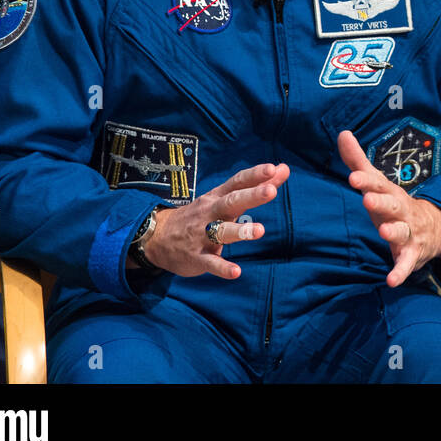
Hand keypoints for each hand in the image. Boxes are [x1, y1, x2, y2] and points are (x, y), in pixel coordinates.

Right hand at [141, 162, 289, 278]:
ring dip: (240, 231)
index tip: (273, 168)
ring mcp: (202, 235)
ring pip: (221, 231)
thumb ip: (256, 186)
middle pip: (231, 202)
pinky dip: (222, 267)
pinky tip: (236, 272)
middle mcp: (210, 213)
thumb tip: (283, 169)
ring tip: (260, 230)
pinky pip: (210, 263)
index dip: (254, 175)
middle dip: (251, 196)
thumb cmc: (201, 215)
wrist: (156, 237)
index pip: (237, 182)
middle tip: (271, 191)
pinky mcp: (196, 257)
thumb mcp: (224, 198)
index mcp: (218, 197)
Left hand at [340, 130, 440, 286]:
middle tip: (366, 200)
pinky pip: (406, 264)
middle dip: (381, 202)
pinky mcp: (411, 254)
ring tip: (382, 231)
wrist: (433, 228)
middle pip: (392, 205)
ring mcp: (408, 232)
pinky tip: (391, 280)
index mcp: (390, 193)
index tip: (353, 177)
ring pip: (401, 231)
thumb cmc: (395, 204)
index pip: (378, 184)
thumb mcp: (378, 183)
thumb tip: (342, 133)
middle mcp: (401, 210)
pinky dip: (400, 271)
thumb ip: (358, 161)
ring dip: (393, 231)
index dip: (366, 181)